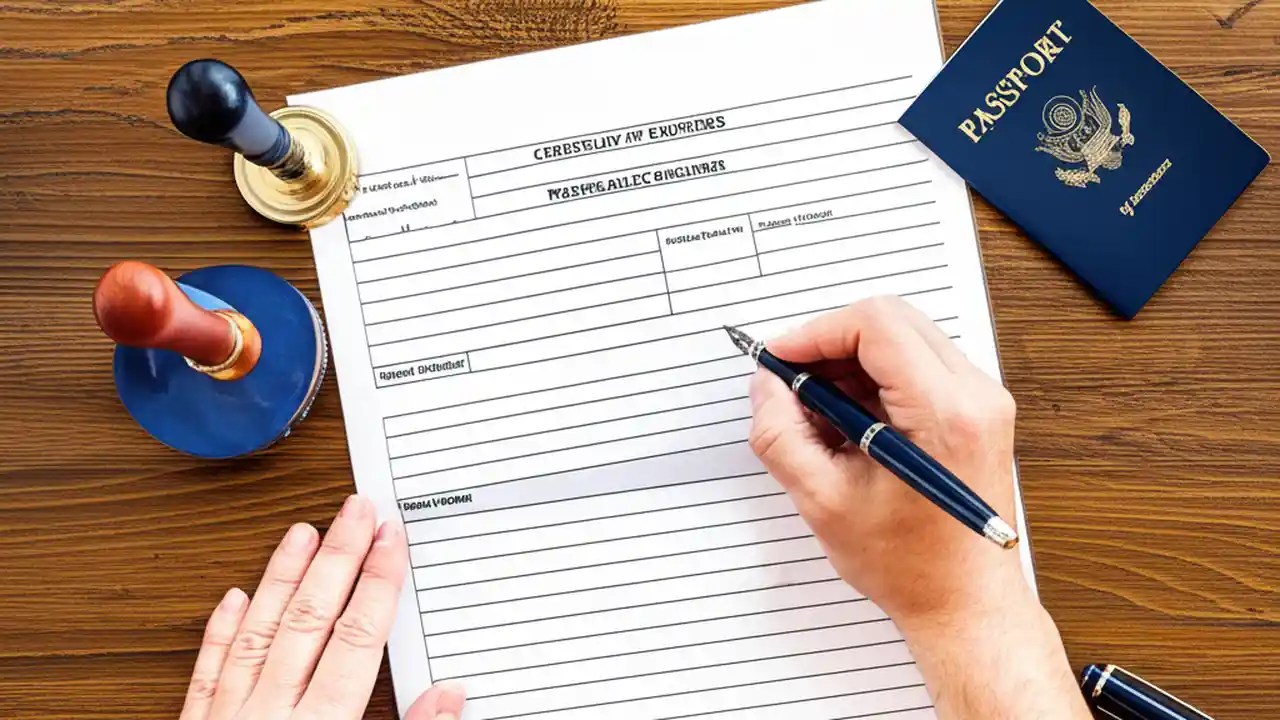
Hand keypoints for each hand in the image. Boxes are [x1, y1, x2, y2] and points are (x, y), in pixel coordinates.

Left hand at [180, 495, 466, 719]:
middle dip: (339, 558)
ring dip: (283, 578)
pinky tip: (232, 599)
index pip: (359, 638)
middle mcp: (274, 714)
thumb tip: (450, 695)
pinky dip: (221, 634)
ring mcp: (231, 719)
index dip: (379, 581)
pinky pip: (209, 674)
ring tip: (302, 532)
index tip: (391, 539)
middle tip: (355, 511)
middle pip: (311, 619)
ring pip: (260, 633)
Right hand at [748, 295, 1021, 623]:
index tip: (782, 361)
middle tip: (793, 384)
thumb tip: (767, 387)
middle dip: (831, 345)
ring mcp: (982, 402)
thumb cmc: (911, 566)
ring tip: (819, 415)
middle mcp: (975, 397)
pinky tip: (849, 424)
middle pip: (891, 321)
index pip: (876, 325)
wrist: (965, 602)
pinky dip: (875, 380)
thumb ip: (781, 435)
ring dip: (852, 364)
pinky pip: (919, 365)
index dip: (817, 333)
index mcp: (944, 414)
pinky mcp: (978, 412)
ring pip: (904, 338)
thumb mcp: (823, 501)